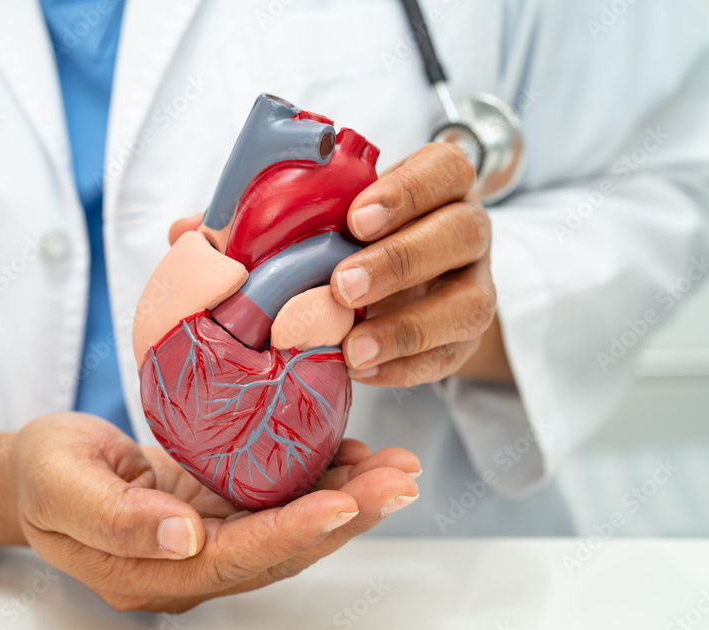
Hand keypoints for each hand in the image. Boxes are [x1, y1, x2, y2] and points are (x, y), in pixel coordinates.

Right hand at [3, 413, 419, 611]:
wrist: (31, 472)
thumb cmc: (39, 473)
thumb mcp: (60, 486)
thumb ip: (116, 519)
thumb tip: (184, 538)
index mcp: (148, 571)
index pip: (235, 558)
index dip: (294, 532)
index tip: (347, 503)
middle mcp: (188, 565)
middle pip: (279, 548)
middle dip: (346, 516)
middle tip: (400, 482)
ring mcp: (205, 539)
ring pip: (288, 526)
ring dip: (347, 499)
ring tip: (396, 469)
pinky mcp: (214, 509)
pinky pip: (274, 498)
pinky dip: (316, 478)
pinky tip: (351, 455)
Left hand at [332, 142, 508, 385]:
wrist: (400, 281)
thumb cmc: (359, 233)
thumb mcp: (341, 208)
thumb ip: (311, 213)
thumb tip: (243, 248)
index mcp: (443, 182)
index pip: (444, 169)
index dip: (405, 192)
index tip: (356, 220)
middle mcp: (470, 227)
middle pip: (461, 233)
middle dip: (399, 261)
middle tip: (343, 286)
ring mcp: (477, 283)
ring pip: (471, 303)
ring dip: (408, 328)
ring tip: (354, 347)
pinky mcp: (469, 336)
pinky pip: (450, 355)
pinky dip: (404, 367)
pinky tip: (361, 369)